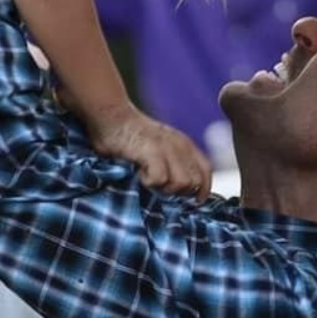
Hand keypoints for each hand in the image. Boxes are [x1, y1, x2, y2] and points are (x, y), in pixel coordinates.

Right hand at [91, 109, 211, 198]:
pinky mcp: (152, 151)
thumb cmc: (131, 137)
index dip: (203, 189)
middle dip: (178, 191)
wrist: (112, 116)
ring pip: (181, 184)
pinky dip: (149, 182)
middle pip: (194, 183)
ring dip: (163, 188)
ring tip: (148, 177)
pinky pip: (160, 179)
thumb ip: (173, 163)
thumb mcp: (160, 146)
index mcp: (185, 144)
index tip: (194, 201)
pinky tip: (139, 174)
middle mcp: (180, 145)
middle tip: (158, 184)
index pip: (205, 172)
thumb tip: (181, 189)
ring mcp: (167, 148)